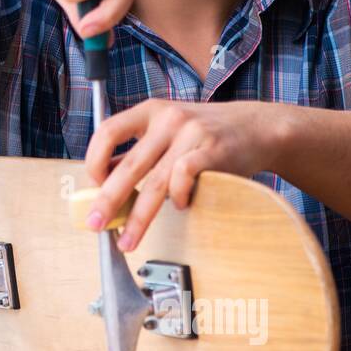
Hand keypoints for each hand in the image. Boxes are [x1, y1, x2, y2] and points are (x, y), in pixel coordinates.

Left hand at [83, 100, 286, 251]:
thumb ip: (139, 149)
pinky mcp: (213, 151)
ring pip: (154, 183)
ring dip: (137, 217)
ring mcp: (191, 134)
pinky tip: (179, 206)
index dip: (94, 161)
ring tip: (127, 239)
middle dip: (107, 200)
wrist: (257, 126)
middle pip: (128, 166)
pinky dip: (177, 199)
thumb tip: (102, 180)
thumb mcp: (167, 129)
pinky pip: (183, 179)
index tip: (94, 185)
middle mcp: (168, 118)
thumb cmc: (206, 133)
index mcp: (150, 111)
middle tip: (95, 223)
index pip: (108, 132)